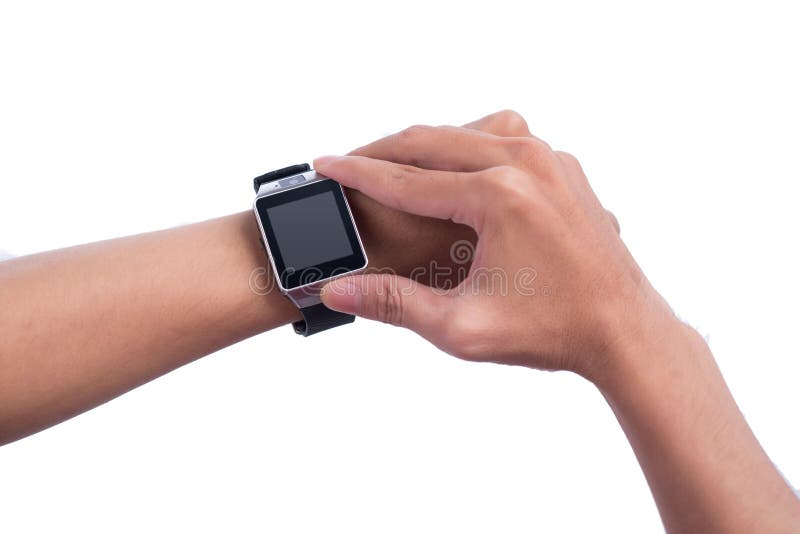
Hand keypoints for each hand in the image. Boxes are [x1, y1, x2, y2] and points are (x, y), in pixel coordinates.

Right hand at [315, 111, 669, 379]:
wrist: (624, 329)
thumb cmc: (552, 330)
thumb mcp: (462, 326)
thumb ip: (393, 303)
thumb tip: (337, 291)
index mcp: (499, 196)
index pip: (406, 180)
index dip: (358, 174)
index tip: (325, 165)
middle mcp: (526, 163)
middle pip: (431, 140)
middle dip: (382, 151)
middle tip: (348, 161)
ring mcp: (549, 159)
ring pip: (465, 132)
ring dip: (423, 144)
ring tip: (390, 163)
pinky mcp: (561, 166)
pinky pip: (500, 138)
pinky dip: (465, 146)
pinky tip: (448, 167)